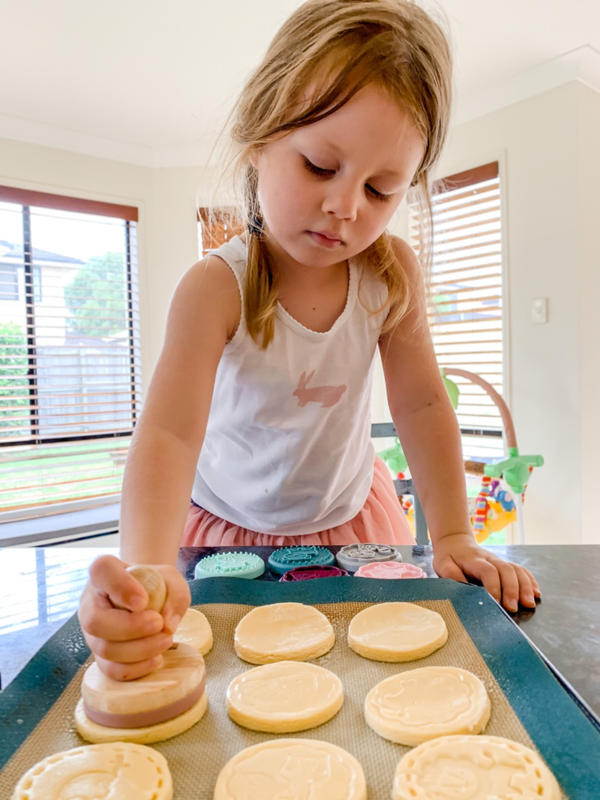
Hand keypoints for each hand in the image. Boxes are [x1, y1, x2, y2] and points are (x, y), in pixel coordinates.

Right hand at [78, 554, 190, 679]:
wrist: (146, 597)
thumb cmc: (155, 584)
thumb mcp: (171, 578)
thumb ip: (175, 593)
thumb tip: (168, 624)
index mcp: (103, 572)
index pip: (102, 571)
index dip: (121, 587)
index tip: (144, 601)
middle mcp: (90, 601)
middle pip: (95, 621)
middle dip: (131, 628)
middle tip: (159, 623)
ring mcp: (91, 632)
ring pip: (104, 649)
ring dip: (140, 649)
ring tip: (166, 639)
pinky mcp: (100, 655)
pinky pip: (110, 669)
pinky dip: (136, 668)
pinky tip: (156, 658)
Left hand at [432, 532, 540, 612]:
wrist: (455, 541)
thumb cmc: (449, 557)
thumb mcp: (442, 565)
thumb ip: (451, 575)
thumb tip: (463, 587)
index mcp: (474, 560)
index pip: (488, 571)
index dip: (494, 587)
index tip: (496, 603)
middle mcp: (490, 559)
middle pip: (506, 570)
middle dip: (512, 590)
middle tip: (513, 609)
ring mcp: (500, 560)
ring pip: (517, 570)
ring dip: (525, 587)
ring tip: (529, 604)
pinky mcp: (505, 564)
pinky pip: (522, 570)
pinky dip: (530, 581)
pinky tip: (536, 593)